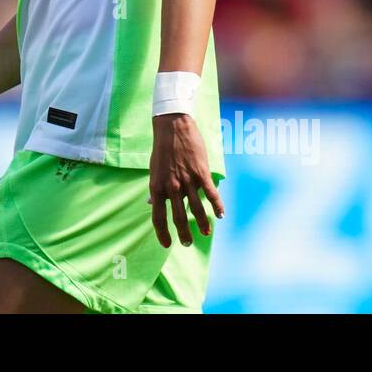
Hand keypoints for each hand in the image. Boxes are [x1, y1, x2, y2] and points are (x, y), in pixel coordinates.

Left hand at [148, 113, 224, 247]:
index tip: (167, 244)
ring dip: (202, 224)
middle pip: (178, 217)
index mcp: (156, 187)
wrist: (173, 127)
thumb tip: (150, 203)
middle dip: (184, 234)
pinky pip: (211, 194)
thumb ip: (155, 188)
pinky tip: (221, 215)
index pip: (157, 217)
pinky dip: (217, 206)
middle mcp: (171, 187)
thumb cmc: (162, 149)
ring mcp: (186, 180)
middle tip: (188, 243)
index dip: (162, 233)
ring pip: (197, 209)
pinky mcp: (201, 173)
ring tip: (206, 233)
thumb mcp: (153, 170)